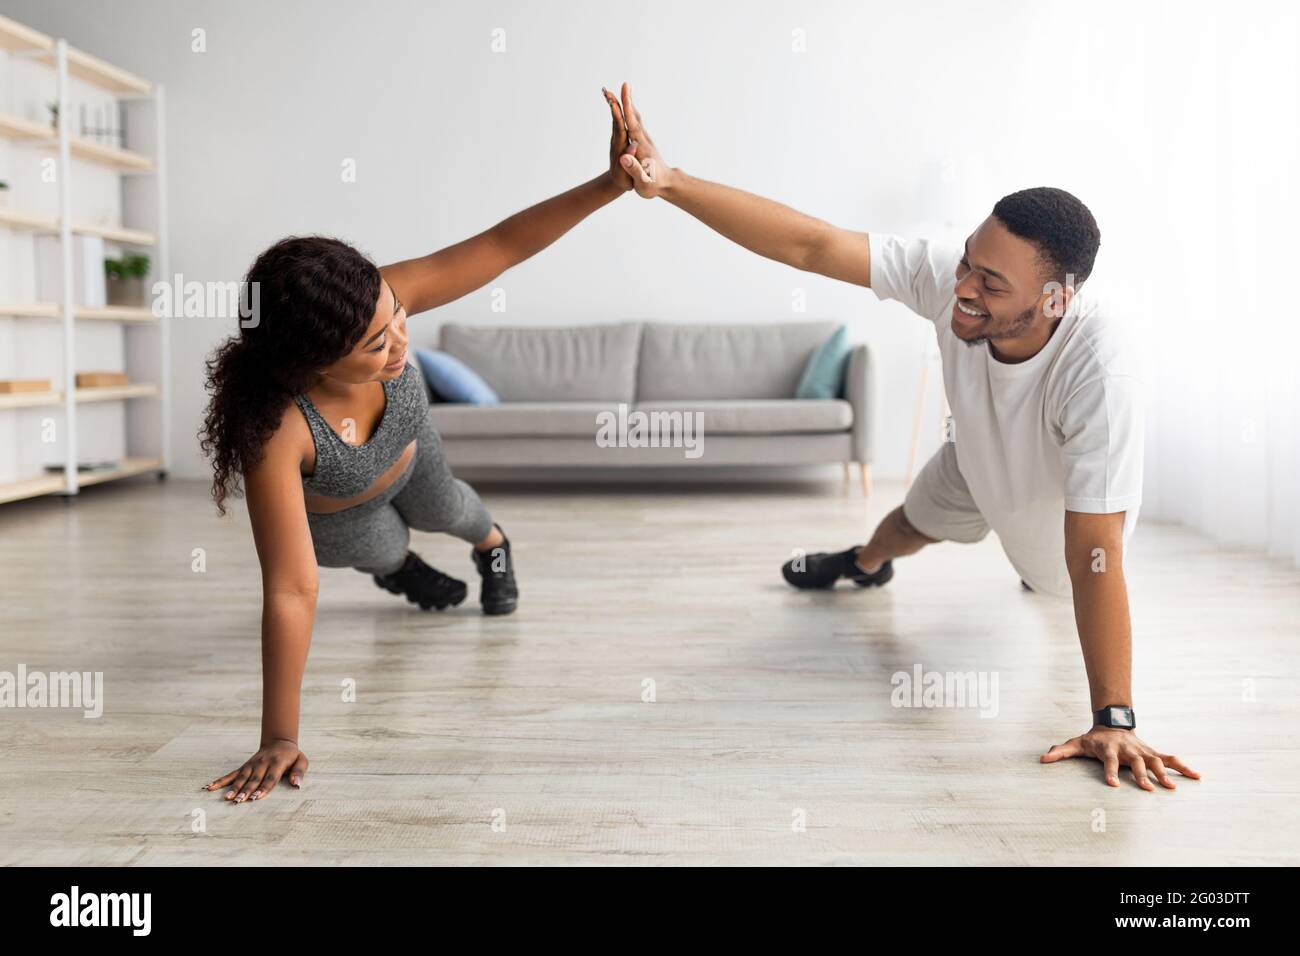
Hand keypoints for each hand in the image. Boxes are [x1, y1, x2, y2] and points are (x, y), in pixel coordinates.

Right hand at [202, 739, 307, 803]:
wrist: (279, 742)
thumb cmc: (292, 755)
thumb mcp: (301, 760)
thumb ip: (299, 772)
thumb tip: (297, 785)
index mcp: (277, 763)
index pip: (269, 778)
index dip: (263, 788)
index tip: (256, 797)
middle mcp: (262, 763)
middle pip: (253, 779)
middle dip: (246, 790)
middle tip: (239, 801)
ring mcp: (251, 765)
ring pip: (241, 777)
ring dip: (234, 788)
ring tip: (226, 798)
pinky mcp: (244, 766)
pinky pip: (231, 774)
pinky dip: (220, 781)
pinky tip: (209, 787)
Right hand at [604, 81, 671, 198]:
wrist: (667, 183)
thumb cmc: (654, 185)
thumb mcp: (643, 182)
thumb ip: (635, 169)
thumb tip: (624, 157)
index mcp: (642, 148)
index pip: (633, 127)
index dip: (628, 112)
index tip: (625, 97)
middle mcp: (643, 139)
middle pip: (634, 117)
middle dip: (628, 100)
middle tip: (624, 84)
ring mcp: (643, 139)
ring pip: (635, 117)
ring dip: (628, 103)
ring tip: (622, 89)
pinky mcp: (642, 140)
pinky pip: (634, 122)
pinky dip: (629, 111)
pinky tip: (626, 105)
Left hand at [1041, 726, 1199, 790]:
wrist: (1113, 725)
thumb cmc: (1094, 739)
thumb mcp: (1076, 743)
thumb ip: (1062, 752)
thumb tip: (1043, 758)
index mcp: (1109, 749)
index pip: (1108, 761)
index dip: (1110, 772)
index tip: (1112, 784)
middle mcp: (1128, 750)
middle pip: (1135, 762)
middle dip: (1140, 775)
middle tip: (1146, 789)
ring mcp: (1142, 751)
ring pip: (1155, 761)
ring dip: (1163, 773)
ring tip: (1171, 787)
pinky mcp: (1153, 753)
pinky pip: (1170, 759)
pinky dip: (1183, 767)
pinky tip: (1196, 776)